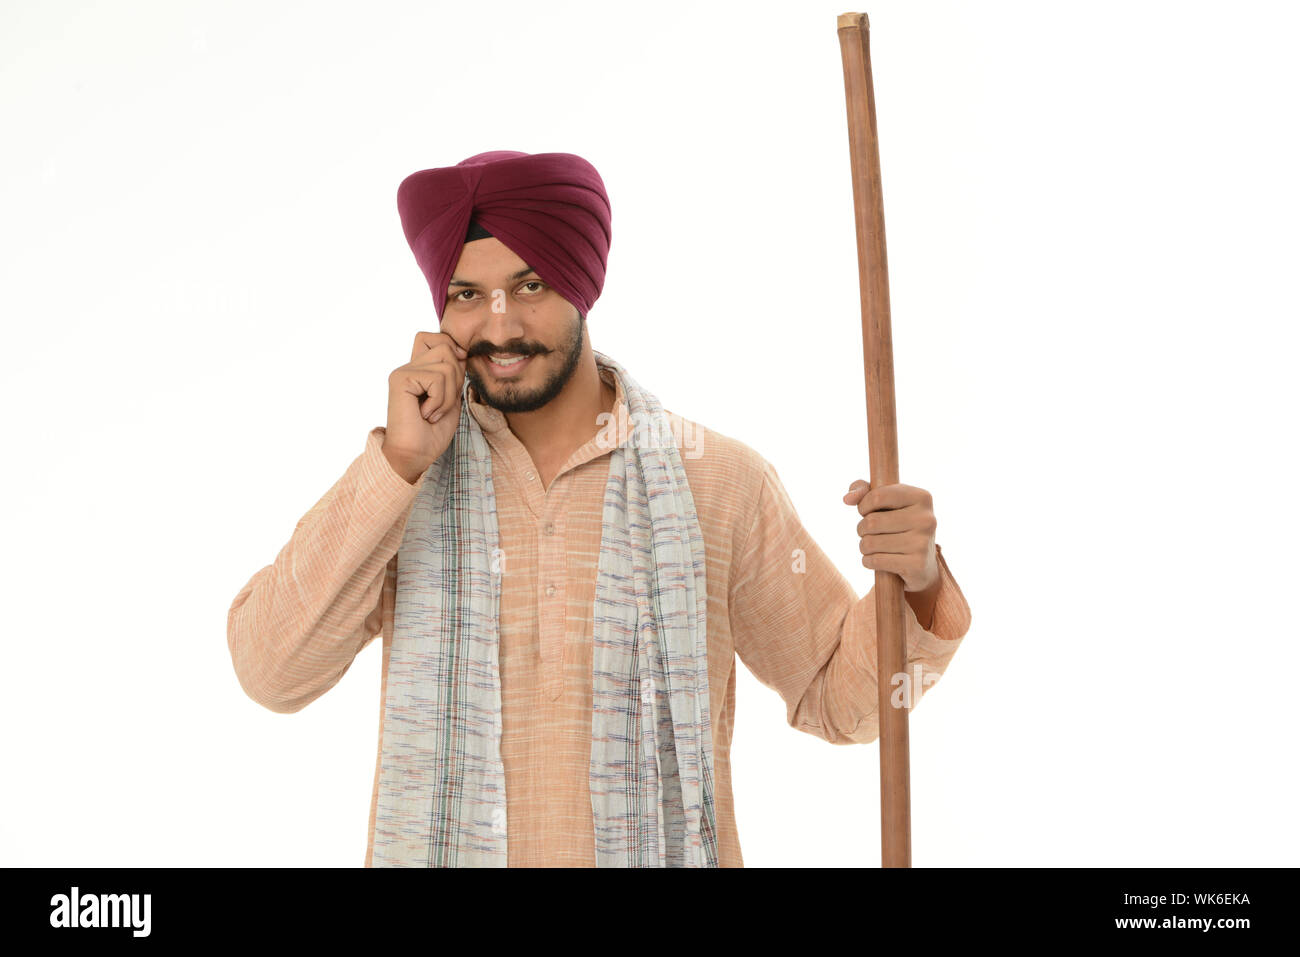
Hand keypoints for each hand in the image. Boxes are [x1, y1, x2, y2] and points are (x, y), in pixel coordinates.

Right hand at [382, 330, 468, 483]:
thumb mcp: (451, 399)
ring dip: (448, 394)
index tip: (456, 380)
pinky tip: (426, 414)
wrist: (414, 456)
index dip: (454, 350)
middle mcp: (409, 367)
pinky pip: (437, 378)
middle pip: (446, 346)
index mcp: (420, 370)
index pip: (438, 338)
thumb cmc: (431, 434)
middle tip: (443, 403)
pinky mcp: (401, 379)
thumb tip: (462, 352)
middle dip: (456, 376)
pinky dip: (440, 400)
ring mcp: (403, 371)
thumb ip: (455, 375)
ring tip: (434, 412)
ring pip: (446, 363)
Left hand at [842, 479, 939, 592]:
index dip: (863, 506)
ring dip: (864, 546)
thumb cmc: (899, 525)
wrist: (923, 564)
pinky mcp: (917, 564)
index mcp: (922, 497)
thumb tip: (847, 499)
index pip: (877, 496)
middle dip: (861, 529)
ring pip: (870, 543)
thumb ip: (864, 490)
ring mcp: (923, 543)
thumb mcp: (887, 502)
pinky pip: (875, 561)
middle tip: (868, 533)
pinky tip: (875, 559)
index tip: (866, 512)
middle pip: (872, 522)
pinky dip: (868, 561)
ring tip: (873, 547)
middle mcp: (926, 519)